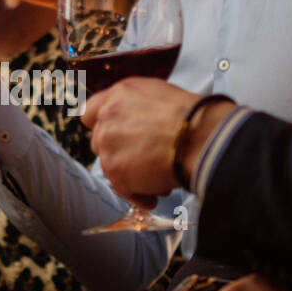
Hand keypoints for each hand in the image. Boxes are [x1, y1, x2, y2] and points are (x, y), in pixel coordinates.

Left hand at [81, 78, 204, 206]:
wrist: (201, 137)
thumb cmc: (191, 116)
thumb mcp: (158, 94)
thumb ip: (134, 106)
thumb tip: (132, 120)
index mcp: (118, 95)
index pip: (90, 113)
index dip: (101, 126)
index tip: (114, 136)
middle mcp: (107, 117)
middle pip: (99, 142)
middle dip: (118, 151)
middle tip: (142, 158)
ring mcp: (108, 145)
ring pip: (110, 167)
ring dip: (131, 174)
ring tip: (158, 179)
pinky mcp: (115, 170)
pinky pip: (122, 189)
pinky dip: (139, 194)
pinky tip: (156, 195)